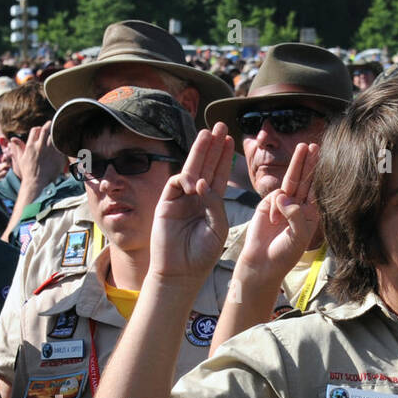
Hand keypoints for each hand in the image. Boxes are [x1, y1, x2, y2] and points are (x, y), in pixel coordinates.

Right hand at [19, 122, 64, 194]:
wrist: (36, 183)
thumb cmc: (27, 172)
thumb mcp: (21, 159)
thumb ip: (18, 147)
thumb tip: (13, 139)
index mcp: (31, 146)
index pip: (35, 130)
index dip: (39, 128)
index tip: (42, 129)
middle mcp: (40, 146)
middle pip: (46, 129)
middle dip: (49, 125)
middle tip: (52, 125)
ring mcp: (49, 151)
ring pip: (54, 136)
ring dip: (56, 133)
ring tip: (58, 133)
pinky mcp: (57, 156)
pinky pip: (61, 145)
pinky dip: (62, 142)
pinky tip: (63, 142)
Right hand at [150, 124, 234, 284]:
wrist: (181, 272)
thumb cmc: (202, 255)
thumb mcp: (218, 228)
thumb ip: (215, 205)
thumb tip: (204, 183)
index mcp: (212, 203)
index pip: (219, 174)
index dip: (224, 157)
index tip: (231, 140)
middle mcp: (196, 197)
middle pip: (206, 166)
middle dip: (212, 146)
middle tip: (220, 126)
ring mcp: (181, 199)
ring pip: (191, 170)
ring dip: (199, 152)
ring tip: (207, 134)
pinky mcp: (167, 204)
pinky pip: (176, 183)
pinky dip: (186, 178)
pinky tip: (195, 180)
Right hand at [238, 142, 321, 291]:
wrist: (262, 264)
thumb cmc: (284, 254)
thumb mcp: (298, 235)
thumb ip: (295, 214)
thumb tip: (283, 195)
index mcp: (310, 214)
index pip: (317, 190)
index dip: (321, 174)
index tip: (327, 158)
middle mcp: (297, 207)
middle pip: (304, 180)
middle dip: (308, 162)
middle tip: (313, 145)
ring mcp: (282, 205)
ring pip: (290, 181)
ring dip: (297, 164)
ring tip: (302, 147)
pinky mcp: (266, 205)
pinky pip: (274, 196)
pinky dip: (275, 206)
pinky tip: (273, 220)